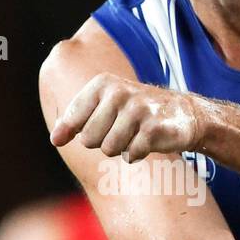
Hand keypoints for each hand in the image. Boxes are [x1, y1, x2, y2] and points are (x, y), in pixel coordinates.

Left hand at [50, 73, 200, 161]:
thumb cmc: (136, 113)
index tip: (86, 131)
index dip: (75, 132)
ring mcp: (138, 109)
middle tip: (120, 131)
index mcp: (102, 84)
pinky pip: (130, 155)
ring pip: (109, 149)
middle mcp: (118, 92)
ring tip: (134, 135)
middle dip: (102, 142)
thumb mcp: (104, 107)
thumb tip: (54, 140)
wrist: (184, 114)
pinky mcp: (154, 128)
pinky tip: (147, 141)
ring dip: (121, 149)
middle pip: (89, 139)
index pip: (73, 119)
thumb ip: (75, 122)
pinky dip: (137, 154)